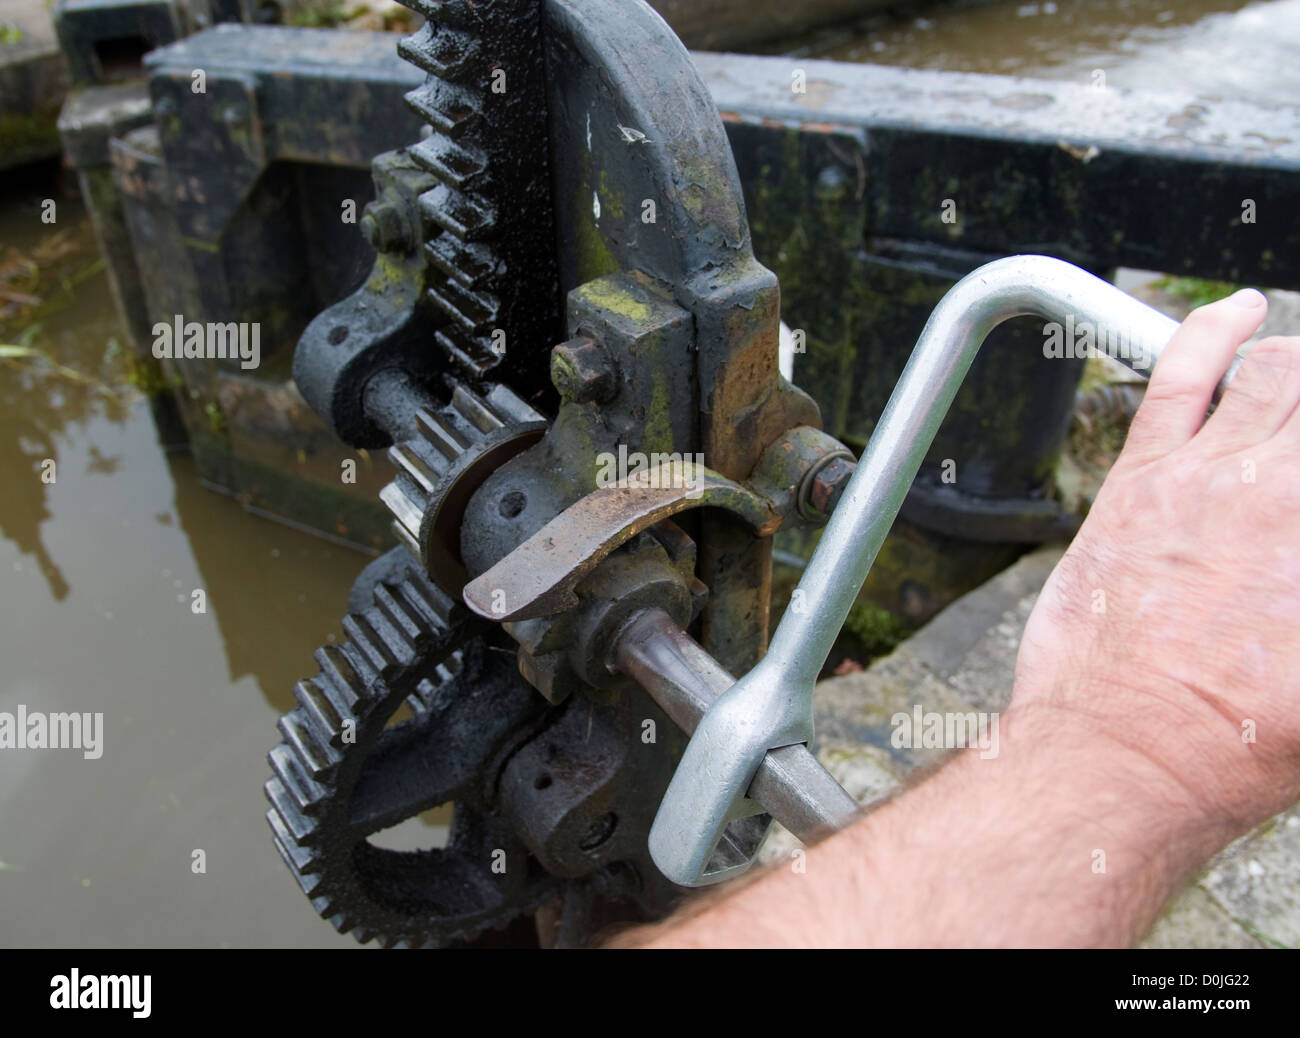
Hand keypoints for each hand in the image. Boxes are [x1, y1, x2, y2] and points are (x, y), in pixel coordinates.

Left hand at [1016, 288, 1299, 827]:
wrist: (1131, 752)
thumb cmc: (1236, 741)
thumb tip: (1295, 561)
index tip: (1297, 497)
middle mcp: (1290, 495)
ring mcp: (1219, 476)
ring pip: (1276, 376)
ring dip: (1296, 365)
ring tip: (1296, 371)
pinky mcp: (1145, 478)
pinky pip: (1182, 375)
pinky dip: (1212, 331)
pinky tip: (1235, 312)